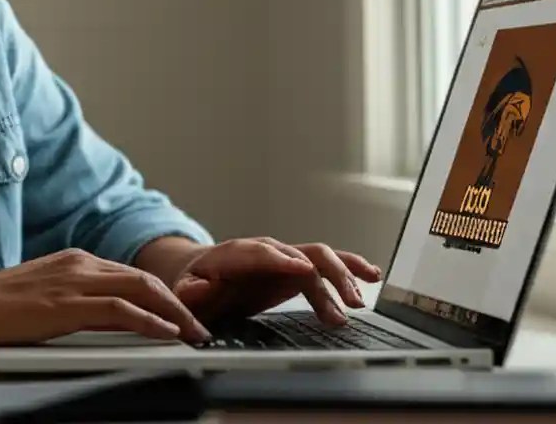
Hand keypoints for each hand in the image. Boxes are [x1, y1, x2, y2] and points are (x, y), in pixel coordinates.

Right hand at [0, 248, 211, 366]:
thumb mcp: (40, 299)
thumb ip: (73, 303)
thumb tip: (104, 321)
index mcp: (74, 260)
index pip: (131, 274)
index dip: (163, 295)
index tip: (182, 315)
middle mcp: (79, 263)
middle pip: (145, 278)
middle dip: (178, 303)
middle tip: (199, 327)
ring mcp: (74, 281)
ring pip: (142, 289)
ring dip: (174, 313)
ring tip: (193, 334)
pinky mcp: (67, 304)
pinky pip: (122, 311)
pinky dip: (151, 321)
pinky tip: (167, 334)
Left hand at [170, 238, 381, 325]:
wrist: (202, 277)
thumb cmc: (194, 285)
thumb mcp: (183, 290)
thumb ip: (191, 290)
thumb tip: (199, 287)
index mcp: (238, 254)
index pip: (263, 252)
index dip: (284, 260)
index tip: (305, 272)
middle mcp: (268, 250)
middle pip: (302, 254)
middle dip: (326, 276)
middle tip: (345, 305)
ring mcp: (285, 257)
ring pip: (321, 258)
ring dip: (343, 277)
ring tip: (360, 302)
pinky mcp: (297, 269)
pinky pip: (327, 264)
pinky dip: (350, 267)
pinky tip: (372, 275)